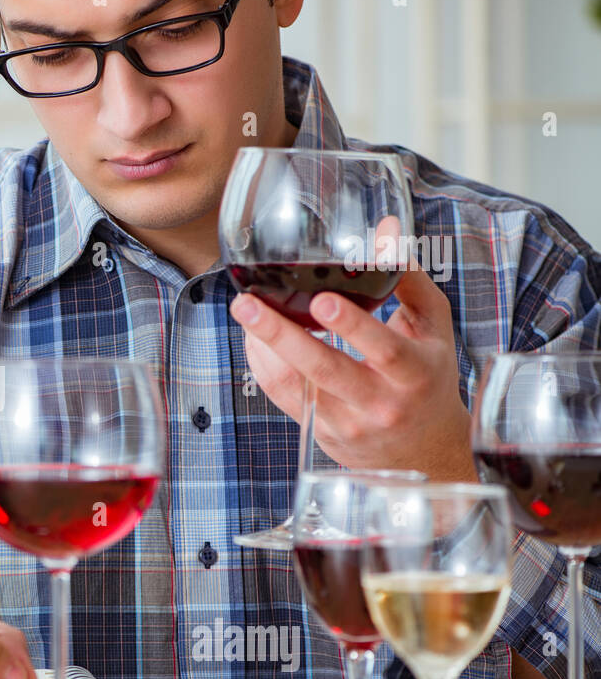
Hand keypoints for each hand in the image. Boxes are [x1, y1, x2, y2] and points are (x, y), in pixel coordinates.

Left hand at [230, 261, 476, 482]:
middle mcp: (380, 403)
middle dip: (282, 335)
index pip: (383, 349)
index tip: (322, 300)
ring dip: (264, 348)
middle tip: (249, 305)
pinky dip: (264, 365)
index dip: (352, 325)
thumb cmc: (427, 377)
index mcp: (414, 373)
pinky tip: (255, 338)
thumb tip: (386, 228)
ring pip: (295, 386)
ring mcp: (346, 422)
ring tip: (246, 312)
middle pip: (325, 369)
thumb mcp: (432, 327)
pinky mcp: (320, 432)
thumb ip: (408, 278)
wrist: (422, 449)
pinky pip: (283, 397)